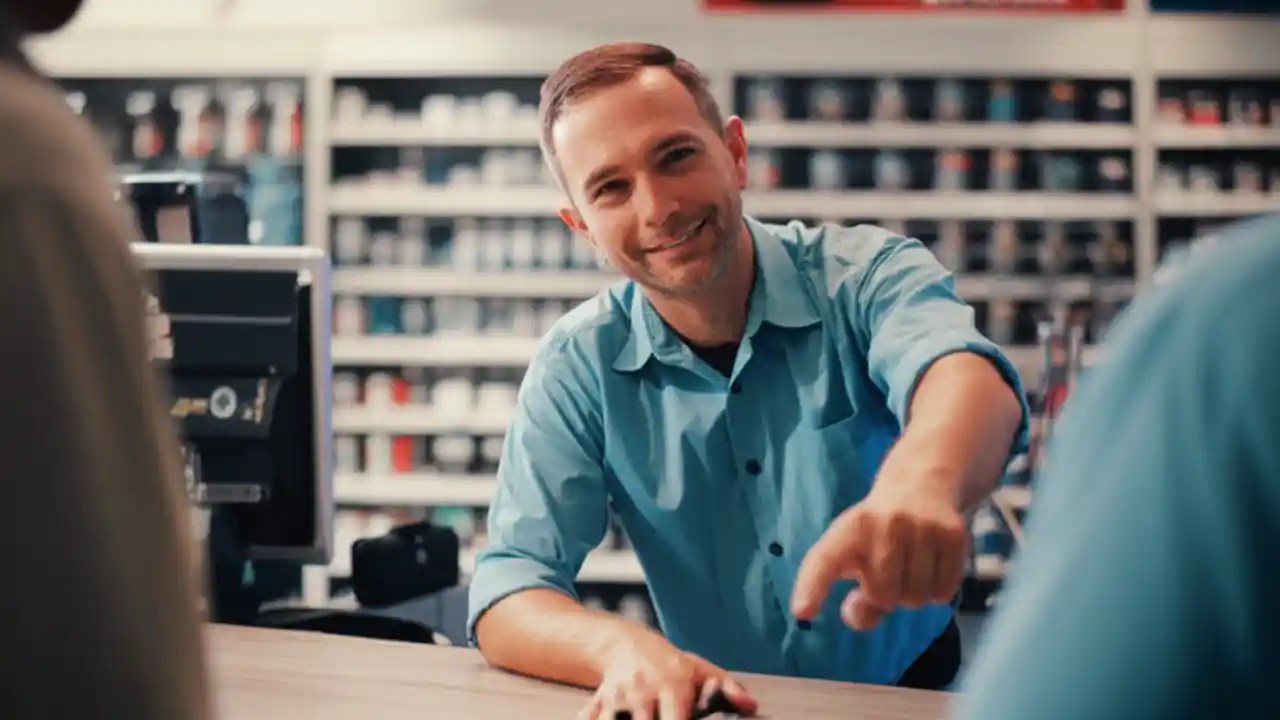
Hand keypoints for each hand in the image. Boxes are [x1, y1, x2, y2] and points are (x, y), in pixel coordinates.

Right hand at [578, 630, 757, 719]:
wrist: (624, 644)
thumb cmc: (669, 663)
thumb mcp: (700, 669)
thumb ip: (727, 687)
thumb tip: (752, 706)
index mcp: (672, 683)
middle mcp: (644, 690)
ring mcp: (618, 697)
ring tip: (640, 719)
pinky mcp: (598, 702)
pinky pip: (597, 719)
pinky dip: (602, 719)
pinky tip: (613, 719)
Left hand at [790, 463, 969, 631]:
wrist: (922, 485)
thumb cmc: (879, 535)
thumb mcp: (856, 557)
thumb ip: (857, 600)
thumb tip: (866, 614)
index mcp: (849, 530)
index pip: (825, 560)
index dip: (812, 586)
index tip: (802, 611)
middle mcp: (884, 524)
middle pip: (883, 596)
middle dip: (885, 597)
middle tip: (887, 573)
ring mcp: (921, 526)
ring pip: (917, 598)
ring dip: (913, 594)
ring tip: (909, 565)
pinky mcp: (952, 534)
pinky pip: (943, 592)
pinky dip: (937, 591)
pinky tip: (931, 564)